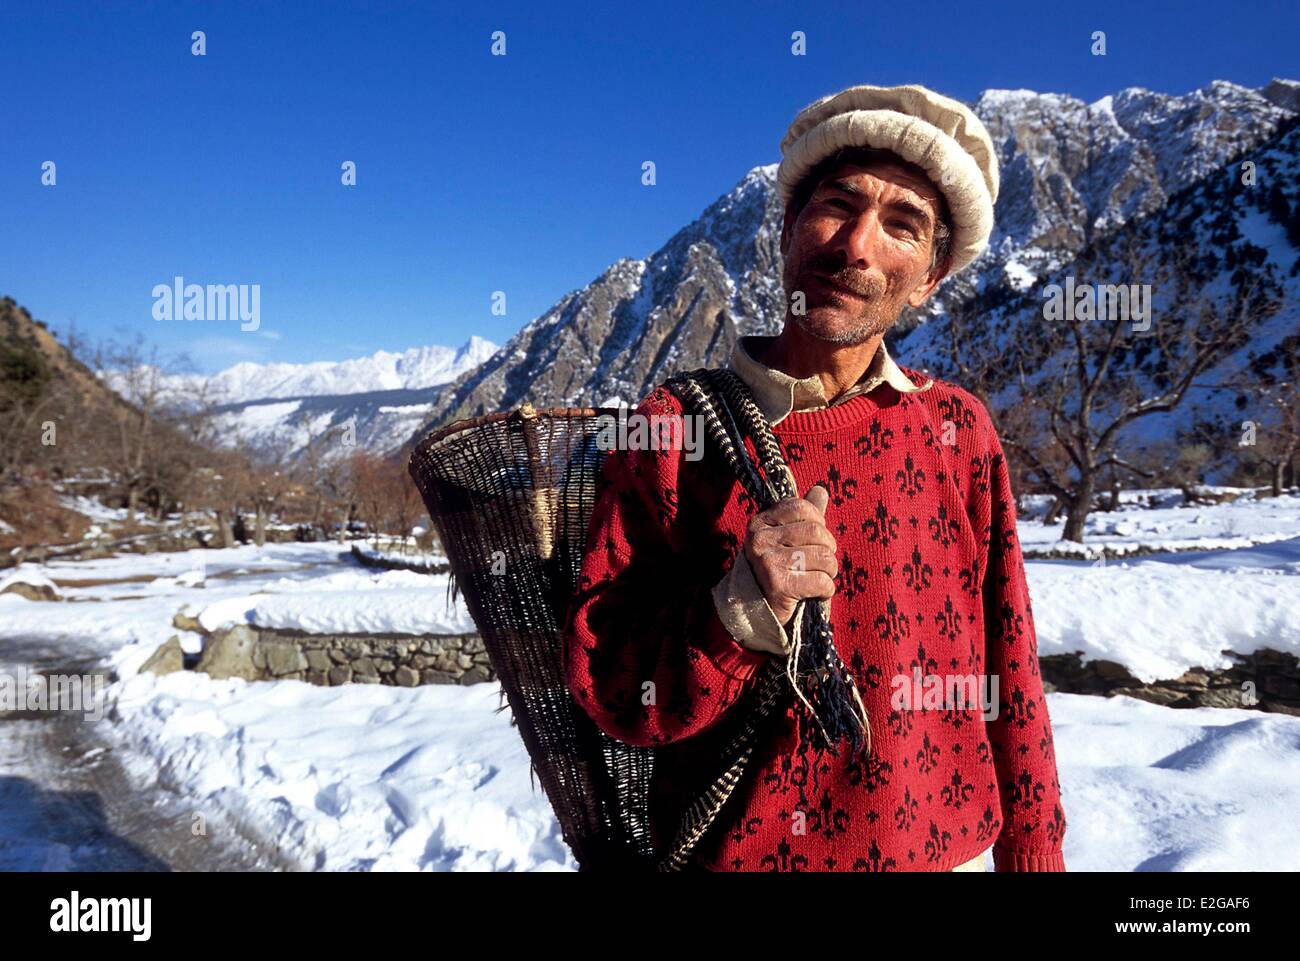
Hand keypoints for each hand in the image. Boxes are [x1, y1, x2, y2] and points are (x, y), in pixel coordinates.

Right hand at [743, 484, 837, 626]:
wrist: (755, 611)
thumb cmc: (776, 571)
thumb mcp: (784, 539)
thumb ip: (803, 515)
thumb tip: (820, 490)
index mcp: (760, 523)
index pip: (801, 507)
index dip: (818, 522)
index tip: (816, 539)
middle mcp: (760, 539)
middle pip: (816, 532)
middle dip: (827, 549)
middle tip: (821, 562)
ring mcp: (768, 562)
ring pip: (823, 557)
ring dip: (829, 571)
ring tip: (818, 577)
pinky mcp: (779, 585)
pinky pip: (821, 581)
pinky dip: (826, 589)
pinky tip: (815, 593)